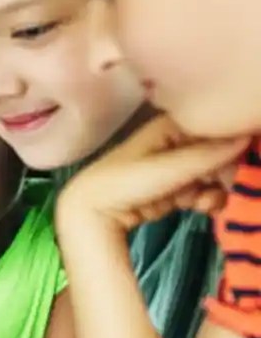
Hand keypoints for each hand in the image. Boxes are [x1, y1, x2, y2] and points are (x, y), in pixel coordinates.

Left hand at [57, 114, 246, 233]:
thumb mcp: (169, 168)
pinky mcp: (174, 189)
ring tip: (210, 202)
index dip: (234, 142)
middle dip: (228, 171)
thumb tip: (246, 136)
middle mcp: (175, 142)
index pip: (214, 127)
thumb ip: (207, 155)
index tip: (246, 161)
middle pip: (218, 152)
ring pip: (214, 174)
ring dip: (219, 189)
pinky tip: (203, 207)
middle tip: (233, 187)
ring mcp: (175, 166)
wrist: (92, 211)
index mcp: (171, 126)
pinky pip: (203, 190)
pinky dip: (208, 199)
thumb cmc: (126, 182)